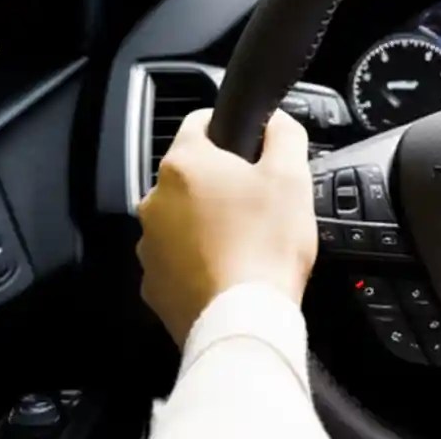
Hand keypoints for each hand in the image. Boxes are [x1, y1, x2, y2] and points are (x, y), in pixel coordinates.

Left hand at [137, 109, 317, 345]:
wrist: (243, 319)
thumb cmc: (266, 246)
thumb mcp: (291, 176)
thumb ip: (284, 134)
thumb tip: (278, 121)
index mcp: (185, 164)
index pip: (201, 122)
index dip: (231, 128)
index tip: (254, 147)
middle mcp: (155, 200)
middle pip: (193, 175)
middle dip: (223, 183)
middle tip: (260, 203)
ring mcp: (149, 244)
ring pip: (183, 219)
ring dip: (209, 222)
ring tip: (248, 241)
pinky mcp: (154, 283)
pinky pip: (179, 259)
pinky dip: (200, 260)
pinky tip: (230, 269)